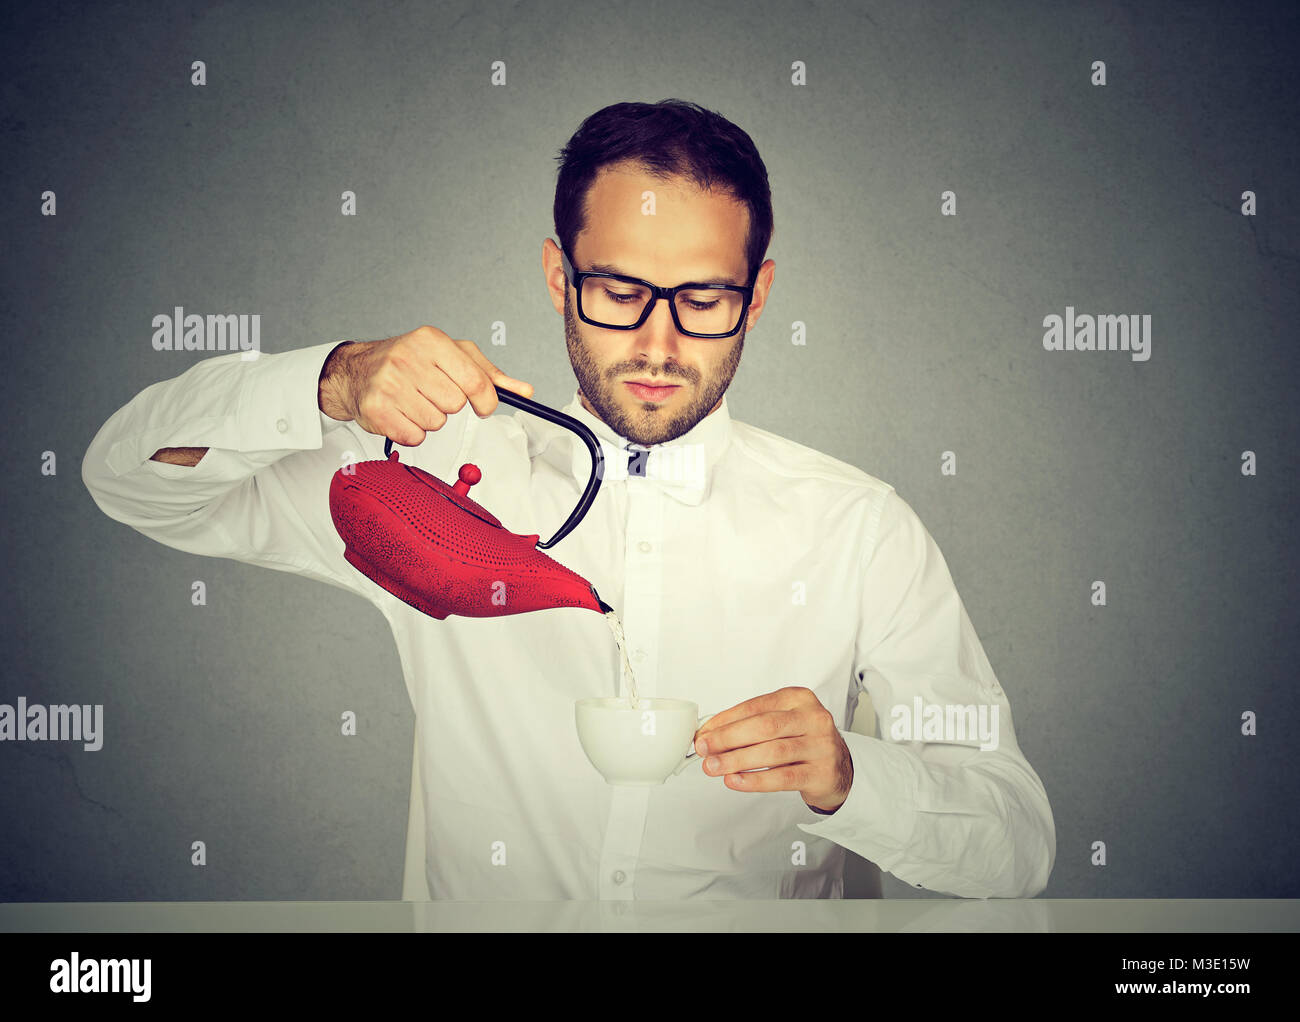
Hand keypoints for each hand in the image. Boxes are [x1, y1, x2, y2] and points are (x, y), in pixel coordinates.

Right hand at [318, 325, 534, 445]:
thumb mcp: (452, 355)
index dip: (486, 400)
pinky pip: (415, 436)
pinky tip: (402, 413)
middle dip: (450, 406)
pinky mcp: (377, 409)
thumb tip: (523, 391)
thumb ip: (489, 374)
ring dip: (431, 419)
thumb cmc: (410, 361)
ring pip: (436, 423)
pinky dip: (413, 431)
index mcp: (431, 340)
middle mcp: (408, 358)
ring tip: (415, 401)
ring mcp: (389, 384)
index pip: (475, 381)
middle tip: (433, 394)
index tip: (483, 405)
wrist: (357, 371)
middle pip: (456, 405)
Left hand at [693, 686, 853, 812]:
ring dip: (737, 760)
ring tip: (714, 767)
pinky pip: (783, 777)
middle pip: (764, 727)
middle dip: (728, 738)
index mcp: (799, 698)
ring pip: (772, 752)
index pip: (756, 707)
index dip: (725, 720)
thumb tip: (709, 734)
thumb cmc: (802, 741)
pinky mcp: (822, 772)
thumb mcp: (781, 723)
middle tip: (704, 749)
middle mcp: (813, 718)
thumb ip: (749, 725)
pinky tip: (735, 781)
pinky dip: (755, 780)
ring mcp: (821, 745)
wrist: (838, 769)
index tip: (703, 732)